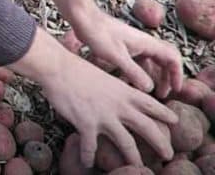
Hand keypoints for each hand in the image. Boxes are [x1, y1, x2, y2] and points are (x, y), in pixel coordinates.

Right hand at [9, 28, 177, 167]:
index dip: (165, 114)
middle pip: (148, 128)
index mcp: (124, 91)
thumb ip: (115, 90)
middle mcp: (119, 106)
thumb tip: (118, 98)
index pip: (151, 104)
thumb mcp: (104, 77)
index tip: (174, 121)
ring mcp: (104, 116)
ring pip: (126, 143)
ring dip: (134, 158)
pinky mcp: (87, 124)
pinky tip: (88, 163)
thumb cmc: (77, 69)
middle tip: (168, 154)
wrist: (59, 68)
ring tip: (138, 167)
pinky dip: (89, 156)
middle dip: (161, 143)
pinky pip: (91, 146)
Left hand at [40, 0, 183, 97]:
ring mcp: (132, 44)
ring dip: (148, 76)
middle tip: (161, 95)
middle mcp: (143, 43)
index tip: (176, 89)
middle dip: (164, 78)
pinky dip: (133, 72)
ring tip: (144, 92)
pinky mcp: (120, 46)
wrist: (82, 17)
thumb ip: (133, 72)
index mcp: (147, 43)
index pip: (172, 58)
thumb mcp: (116, 56)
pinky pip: (134, 61)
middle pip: (162, 61)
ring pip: (147, 62)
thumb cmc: (97, 33)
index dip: (177, 74)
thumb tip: (149, 89)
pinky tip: (124, 82)